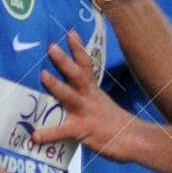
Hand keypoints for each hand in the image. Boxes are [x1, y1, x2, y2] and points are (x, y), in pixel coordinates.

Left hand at [36, 30, 140, 158]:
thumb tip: (73, 98)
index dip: (78, 48)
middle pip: (77, 74)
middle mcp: (90, 98)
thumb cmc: (117, 126)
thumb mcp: (102, 108)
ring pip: (69, 95)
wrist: (136, 141)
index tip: (70, 32)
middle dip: (64, 60)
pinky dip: (48, 134)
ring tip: (43, 74)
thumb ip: (86, 101)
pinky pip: (63, 131)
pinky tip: (35, 135)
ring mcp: (86, 113)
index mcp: (94, 92)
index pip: (86, 65)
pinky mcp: (83, 130)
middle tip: (51, 46)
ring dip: (56, 84)